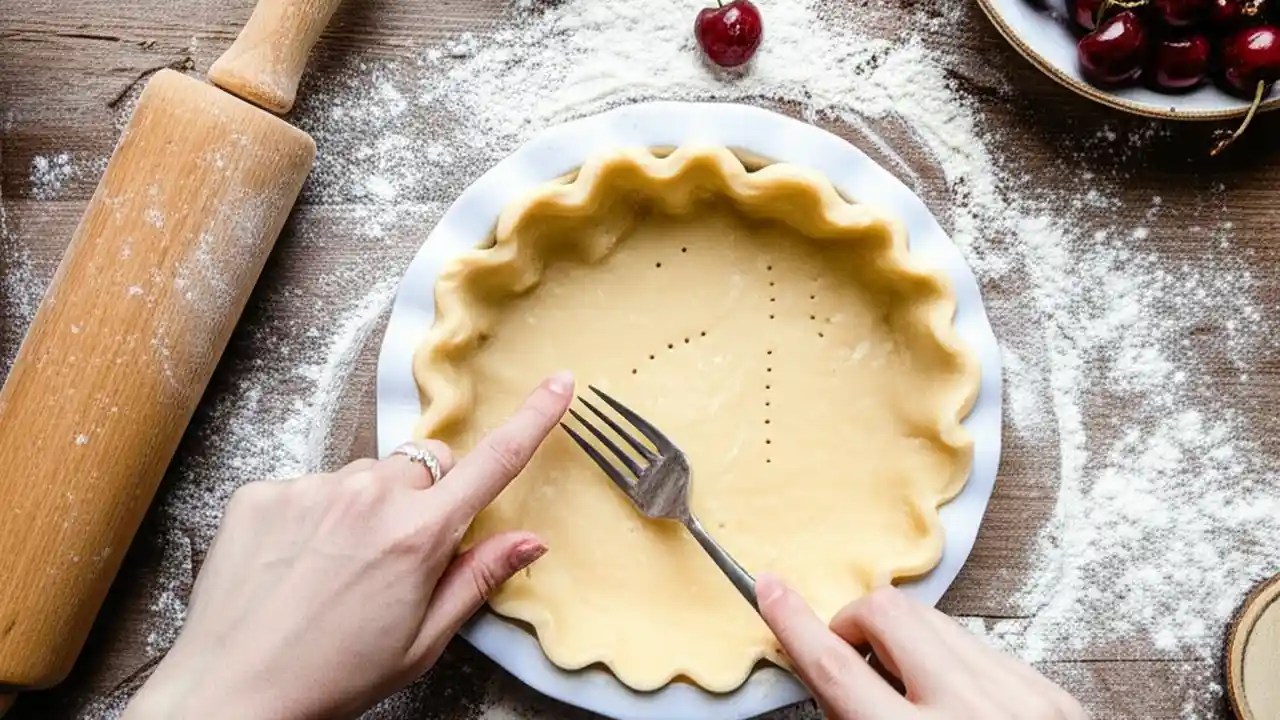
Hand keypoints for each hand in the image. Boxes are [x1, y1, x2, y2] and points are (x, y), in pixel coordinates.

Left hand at [124, 372, 574, 719]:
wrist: (231, 693)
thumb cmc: (333, 677)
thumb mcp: (423, 642)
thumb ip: (478, 579)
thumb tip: (530, 540)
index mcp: (418, 535)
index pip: (492, 464)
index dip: (532, 419)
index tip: (558, 383)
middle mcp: (368, 496)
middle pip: (423, 467)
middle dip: (425, 497)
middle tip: (399, 556)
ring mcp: (311, 488)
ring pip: (365, 476)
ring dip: (366, 506)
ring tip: (336, 568)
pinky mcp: (264, 491)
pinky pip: (310, 486)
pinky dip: (313, 515)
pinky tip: (295, 563)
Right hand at [756, 575, 1086, 719]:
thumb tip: (828, 669)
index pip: (835, 668)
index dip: (794, 623)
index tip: (771, 590)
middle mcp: (968, 712)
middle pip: (883, 616)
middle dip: (853, 624)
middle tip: (850, 656)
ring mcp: (1017, 696)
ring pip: (933, 620)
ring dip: (905, 642)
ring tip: (908, 687)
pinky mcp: (1050, 694)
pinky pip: (981, 646)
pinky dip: (953, 661)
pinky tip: (955, 700)